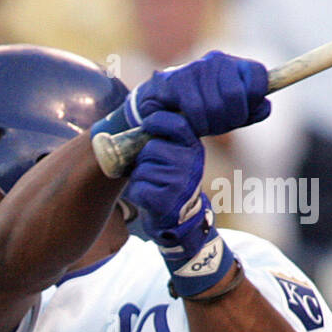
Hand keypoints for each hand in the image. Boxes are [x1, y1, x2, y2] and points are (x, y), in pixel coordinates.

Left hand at [126, 111, 204, 237]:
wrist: (179, 221)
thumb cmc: (170, 182)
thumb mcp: (176, 157)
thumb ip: (165, 139)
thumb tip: (142, 111)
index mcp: (193, 149)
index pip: (176, 124)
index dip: (157, 121)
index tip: (148, 124)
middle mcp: (190, 164)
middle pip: (151, 149)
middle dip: (145, 160)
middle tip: (154, 171)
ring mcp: (179, 183)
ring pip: (142, 169)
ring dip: (141, 179)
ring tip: (154, 187)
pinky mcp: (165, 201)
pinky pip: (138, 189)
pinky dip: (138, 195)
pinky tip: (151, 199)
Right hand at [134, 51, 270, 136]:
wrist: (161, 107)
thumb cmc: (203, 111)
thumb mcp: (233, 113)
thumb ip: (253, 111)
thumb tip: (265, 106)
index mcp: (235, 65)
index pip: (258, 77)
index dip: (253, 101)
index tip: (242, 113)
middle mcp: (216, 60)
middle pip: (235, 95)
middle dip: (229, 119)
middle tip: (219, 126)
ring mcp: (193, 68)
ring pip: (214, 105)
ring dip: (210, 125)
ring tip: (203, 127)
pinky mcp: (171, 80)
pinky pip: (193, 108)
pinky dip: (195, 124)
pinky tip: (190, 124)